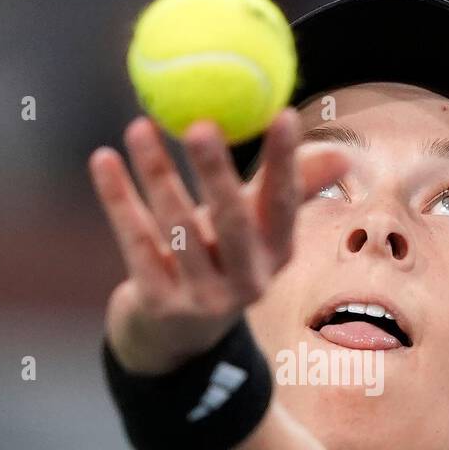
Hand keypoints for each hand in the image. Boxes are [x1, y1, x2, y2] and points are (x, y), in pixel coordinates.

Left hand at [90, 108, 350, 374]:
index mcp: (276, 257)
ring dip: (157, 174)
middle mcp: (246, 283)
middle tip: (200, 125)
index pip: (283, 205)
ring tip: (139, 127)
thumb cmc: (220, 260)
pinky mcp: (159, 304)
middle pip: (232, 223)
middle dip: (217, 173)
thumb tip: (344, 155)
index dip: (285, 163)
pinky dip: (118, 199)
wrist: (175, 334)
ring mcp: (202, 298)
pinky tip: (104, 160)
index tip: (282, 115)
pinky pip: (136, 242)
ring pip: (177, 229)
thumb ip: (290, 189)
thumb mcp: (257, 231)